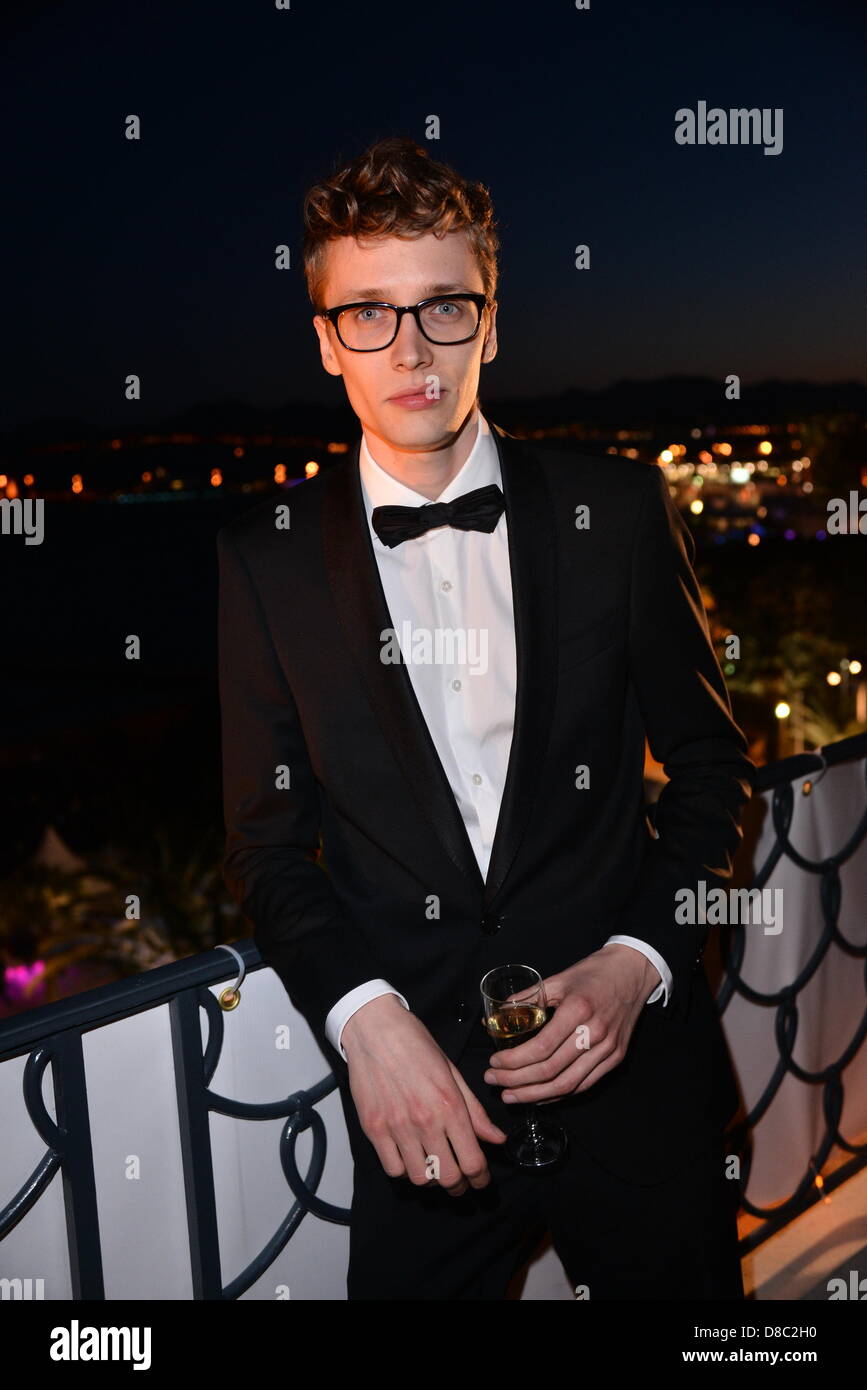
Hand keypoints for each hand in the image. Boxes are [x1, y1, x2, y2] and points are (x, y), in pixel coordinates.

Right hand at [341, 994, 507, 1195]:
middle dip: (459, 1186)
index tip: (481, 1180)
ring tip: (434, 1168)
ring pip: (420, 1179)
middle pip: (449, 1178)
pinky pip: (393, 1169)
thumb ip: (475, 1112)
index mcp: (450, 1105)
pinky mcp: (374, 1129)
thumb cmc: (416, 1045)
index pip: (473, 1161)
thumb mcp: (453, 1074)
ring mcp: (397, 1127)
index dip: (481, 1179)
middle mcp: (425, 1121)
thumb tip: (497, 1140)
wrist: (375, 1029)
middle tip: (461, 1181)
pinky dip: (404, 1170)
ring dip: (431, 1179)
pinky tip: (410, 1157)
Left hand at [482, 944, 659, 1103]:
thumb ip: (527, 999)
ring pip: (567, 1085)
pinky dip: (559, 1094)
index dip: (514, 1061)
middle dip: (517, 1081)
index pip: (541, 1048)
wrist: (631, 972)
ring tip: (511, 1096)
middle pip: (551, 1071)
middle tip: (494, 1081)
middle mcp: (594, 1033)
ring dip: (535, 1095)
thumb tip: (497, 1017)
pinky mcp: (615, 1058)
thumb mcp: (557, 980)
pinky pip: (584, 1085)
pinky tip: (539, 1095)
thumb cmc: (592, 974)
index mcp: (577, 1010)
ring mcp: (607, 1049)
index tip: (494, 1063)